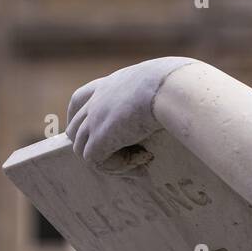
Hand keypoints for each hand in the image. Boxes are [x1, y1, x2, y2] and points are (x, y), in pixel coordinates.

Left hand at [65, 57, 196, 165]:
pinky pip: (94, 161)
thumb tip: (176, 101)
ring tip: (141, 157)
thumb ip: (156, 94)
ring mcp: (94, 119)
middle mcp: (97, 100)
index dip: (78, 117)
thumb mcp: (160, 84)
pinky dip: (116, 166)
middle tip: (121, 154)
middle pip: (74, 129)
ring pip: (82, 149)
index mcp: (110, 84)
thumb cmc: (175, 84)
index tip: (92, 130)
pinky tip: (142, 159)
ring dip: (109, 159)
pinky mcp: (99, 138)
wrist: (169, 87)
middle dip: (91, 146)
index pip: (80, 99)